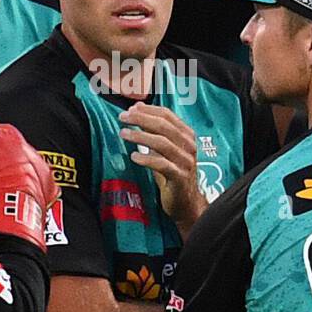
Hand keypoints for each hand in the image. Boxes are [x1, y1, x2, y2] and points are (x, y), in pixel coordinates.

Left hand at [119, 103, 206, 234]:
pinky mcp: (180, 177)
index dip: (148, 110)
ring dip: (140, 136)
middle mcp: (189, 147)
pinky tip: (134, 156)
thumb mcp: (163, 149)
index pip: (168, 115)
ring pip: (163, 143)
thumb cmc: (172, 173)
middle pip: (164, 126)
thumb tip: (137, 109)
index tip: (130, 109)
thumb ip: (153, 130)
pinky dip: (147, 159)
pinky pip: (162, 164)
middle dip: (141, 119)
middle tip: (123, 118)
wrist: (186, 202)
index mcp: (187, 136)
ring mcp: (185, 162)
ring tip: (124, 133)